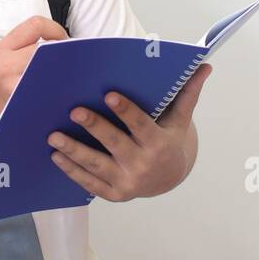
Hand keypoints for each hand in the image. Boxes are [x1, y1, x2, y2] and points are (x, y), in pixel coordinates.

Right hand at [0, 16, 68, 136]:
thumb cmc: (3, 95)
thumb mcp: (6, 64)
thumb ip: (29, 48)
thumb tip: (67, 43)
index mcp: (3, 49)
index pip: (36, 25)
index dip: (56, 30)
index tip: (63, 43)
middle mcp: (6, 64)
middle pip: (48, 47)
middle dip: (65, 53)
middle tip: (71, 64)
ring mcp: (14, 84)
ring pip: (52, 67)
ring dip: (65, 72)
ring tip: (67, 80)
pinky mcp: (23, 103)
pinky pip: (51, 90)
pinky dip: (62, 90)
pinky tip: (64, 95)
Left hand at [47, 63, 211, 201]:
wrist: (168, 178)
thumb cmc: (169, 141)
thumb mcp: (179, 119)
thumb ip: (187, 93)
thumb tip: (204, 65)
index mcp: (158, 144)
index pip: (140, 125)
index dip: (126, 111)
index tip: (109, 95)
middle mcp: (142, 165)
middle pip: (114, 145)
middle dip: (94, 127)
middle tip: (74, 111)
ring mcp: (126, 182)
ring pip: (96, 165)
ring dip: (73, 151)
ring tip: (53, 136)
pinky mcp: (113, 194)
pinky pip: (89, 183)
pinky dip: (71, 170)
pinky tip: (56, 156)